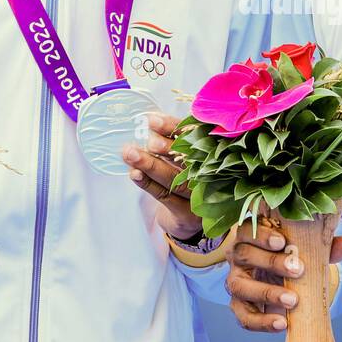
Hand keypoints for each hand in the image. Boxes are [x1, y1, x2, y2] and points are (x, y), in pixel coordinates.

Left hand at [123, 112, 203, 240]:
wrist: (188, 222)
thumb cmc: (182, 183)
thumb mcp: (182, 162)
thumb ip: (172, 144)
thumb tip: (146, 123)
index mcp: (211, 157)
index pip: (195, 138)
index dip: (173, 127)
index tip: (152, 119)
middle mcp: (210, 176)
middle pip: (188, 158)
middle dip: (165, 146)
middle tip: (146, 138)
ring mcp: (200, 197)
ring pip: (174, 178)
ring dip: (150, 164)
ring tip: (130, 153)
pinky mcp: (187, 214)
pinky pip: (165, 196)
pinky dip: (148, 183)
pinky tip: (134, 174)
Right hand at [226, 221, 341, 331]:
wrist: (284, 282)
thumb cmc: (292, 258)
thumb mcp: (308, 250)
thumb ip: (325, 246)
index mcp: (251, 236)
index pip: (247, 229)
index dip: (262, 235)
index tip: (283, 242)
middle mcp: (238, 257)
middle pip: (243, 255)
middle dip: (271, 262)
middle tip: (298, 270)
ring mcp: (236, 282)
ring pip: (239, 286)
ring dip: (266, 293)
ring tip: (293, 300)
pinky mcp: (239, 307)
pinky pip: (244, 317)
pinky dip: (261, 322)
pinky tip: (282, 324)